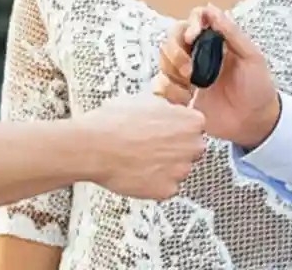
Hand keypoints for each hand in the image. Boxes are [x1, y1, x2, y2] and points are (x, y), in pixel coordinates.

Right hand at [76, 93, 205, 199]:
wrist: (95, 147)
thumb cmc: (114, 122)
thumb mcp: (145, 100)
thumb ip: (166, 108)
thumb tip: (167, 111)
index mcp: (190, 121)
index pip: (196, 127)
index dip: (179, 128)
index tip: (167, 130)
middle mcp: (192, 146)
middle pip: (192, 149)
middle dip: (177, 148)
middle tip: (153, 146)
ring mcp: (181, 170)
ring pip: (179, 169)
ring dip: (166, 166)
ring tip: (140, 159)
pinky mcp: (167, 190)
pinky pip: (166, 187)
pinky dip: (155, 183)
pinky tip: (138, 172)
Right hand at [151, 4, 280, 149]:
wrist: (255, 123)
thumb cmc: (258, 88)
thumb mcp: (252, 57)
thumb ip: (232, 33)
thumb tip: (211, 9)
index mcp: (214, 42)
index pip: (192, 21)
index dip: (189, 25)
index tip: (192, 37)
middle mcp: (197, 55)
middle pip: (171, 39)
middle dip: (175, 52)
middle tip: (190, 71)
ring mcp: (187, 76)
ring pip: (163, 61)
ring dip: (172, 72)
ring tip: (190, 87)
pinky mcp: (181, 96)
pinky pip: (161, 86)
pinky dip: (168, 90)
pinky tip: (185, 100)